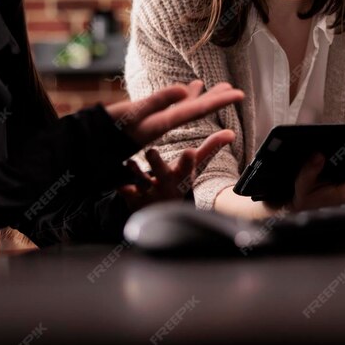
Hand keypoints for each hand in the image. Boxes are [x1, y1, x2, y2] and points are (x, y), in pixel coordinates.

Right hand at [106, 80, 243, 146]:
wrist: (85, 148)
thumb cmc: (105, 131)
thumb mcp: (130, 116)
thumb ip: (155, 102)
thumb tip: (183, 89)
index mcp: (162, 123)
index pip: (196, 110)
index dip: (217, 101)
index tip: (238, 94)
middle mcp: (161, 124)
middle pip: (193, 110)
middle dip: (213, 98)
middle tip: (234, 88)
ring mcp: (153, 124)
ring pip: (181, 108)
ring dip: (197, 96)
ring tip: (210, 84)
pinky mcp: (145, 124)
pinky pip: (168, 110)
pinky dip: (178, 99)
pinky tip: (184, 92)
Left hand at [118, 129, 234, 211]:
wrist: (158, 211)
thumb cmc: (177, 181)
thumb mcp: (193, 169)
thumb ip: (209, 149)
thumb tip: (230, 133)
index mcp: (181, 176)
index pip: (187, 167)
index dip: (188, 161)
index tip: (189, 152)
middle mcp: (165, 184)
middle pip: (162, 173)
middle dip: (157, 164)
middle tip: (152, 151)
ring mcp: (148, 191)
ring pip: (141, 181)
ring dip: (135, 172)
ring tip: (129, 162)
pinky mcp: (131, 196)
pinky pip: (123, 190)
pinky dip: (119, 184)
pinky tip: (113, 176)